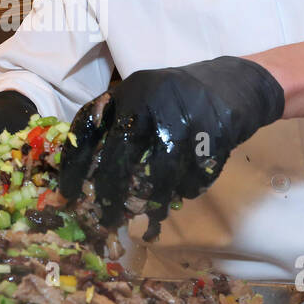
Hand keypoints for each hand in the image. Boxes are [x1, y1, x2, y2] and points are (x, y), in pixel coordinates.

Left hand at [59, 57, 284, 235]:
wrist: (235, 83)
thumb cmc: (177, 99)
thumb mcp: (142, 99)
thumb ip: (116, 128)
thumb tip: (89, 183)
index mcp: (128, 91)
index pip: (88, 127)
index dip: (73, 164)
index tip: (68, 195)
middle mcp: (151, 102)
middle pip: (120, 158)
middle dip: (110, 196)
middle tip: (105, 220)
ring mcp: (184, 120)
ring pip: (158, 177)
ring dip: (151, 203)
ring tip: (149, 218)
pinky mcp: (213, 137)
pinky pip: (191, 179)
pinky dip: (184, 193)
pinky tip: (182, 193)